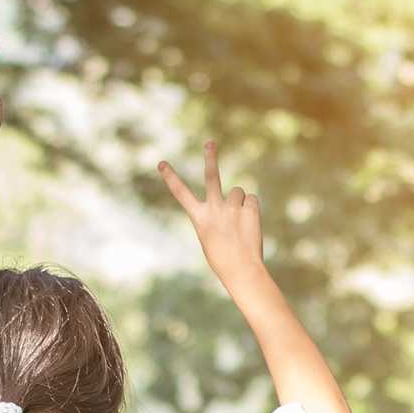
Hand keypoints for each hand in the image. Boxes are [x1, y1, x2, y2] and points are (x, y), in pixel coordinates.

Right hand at [158, 141, 262, 280]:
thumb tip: (232, 200)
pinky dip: (252, 209)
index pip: (181, 194)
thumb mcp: (211, 237)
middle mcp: (214, 208)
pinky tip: (250, 224)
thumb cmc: (223, 258)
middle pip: (212, 177)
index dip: (170, 177)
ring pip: (238, 192)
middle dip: (210, 158)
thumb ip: (216, 215)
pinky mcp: (249, 207)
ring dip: (240, 203)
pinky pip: (251, 199)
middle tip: (210, 143)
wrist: (241, 270)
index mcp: (199, 218)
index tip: (161, 163)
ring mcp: (232, 207)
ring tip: (240, 223)